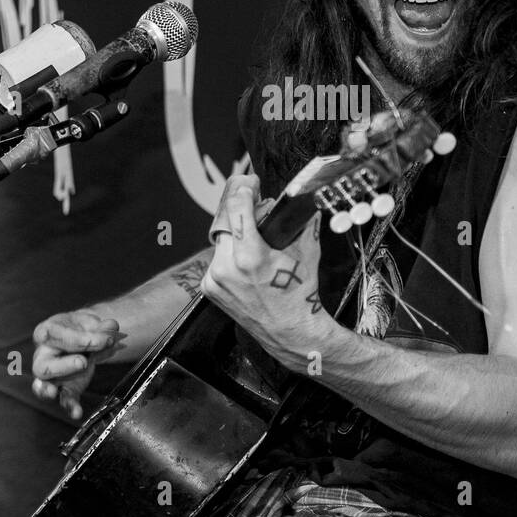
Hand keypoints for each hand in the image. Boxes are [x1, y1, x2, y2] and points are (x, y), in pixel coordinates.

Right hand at [31, 308, 120, 418]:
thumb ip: (101, 327)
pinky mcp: (65, 388)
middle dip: (63, 365)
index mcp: (47, 333)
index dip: (84, 339)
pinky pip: (64, 398)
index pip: (58, 337)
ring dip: (47, 391)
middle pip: (42, 366)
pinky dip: (70, 406)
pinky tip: (77, 412)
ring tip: (52, 392)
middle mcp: (43, 356)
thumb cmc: (80, 328)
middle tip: (83, 362)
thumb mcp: (90, 322)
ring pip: (42, 386)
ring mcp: (51, 375)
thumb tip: (111, 326)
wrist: (82, 336)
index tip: (106, 339)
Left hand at [200, 175, 329, 370]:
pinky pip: (216, 259)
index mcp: (250, 257)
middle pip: (225, 222)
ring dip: (234, 233)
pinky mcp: (209, 289)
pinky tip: (244, 258)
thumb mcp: (307, 252)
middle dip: (239, 211)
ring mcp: (215, 280)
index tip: (249, 184)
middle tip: (253, 205)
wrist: (291, 332)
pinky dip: (229, 254)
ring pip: (220, 240)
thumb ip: (304, 221)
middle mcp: (227, 268)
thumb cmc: (300, 294)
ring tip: (252, 236)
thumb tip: (303, 199)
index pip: (236, 208)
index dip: (242, 189)